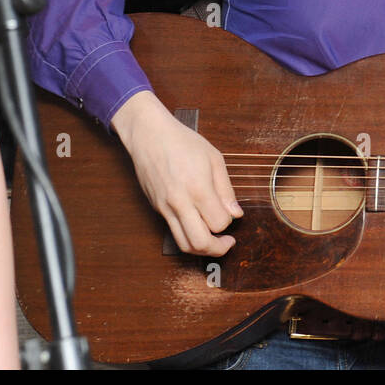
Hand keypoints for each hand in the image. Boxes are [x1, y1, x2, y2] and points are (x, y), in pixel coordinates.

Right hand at [111, 91, 242, 256]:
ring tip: (213, 240)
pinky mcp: (157, 209)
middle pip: (200, 243)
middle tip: (227, 242)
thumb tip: (236, 214)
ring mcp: (165, 207)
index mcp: (198, 188)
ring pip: (184, 244)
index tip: (231, 213)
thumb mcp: (214, 158)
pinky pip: (174, 232)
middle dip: (218, 248)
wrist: (149, 134)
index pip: (219, 223)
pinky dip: (188, 236)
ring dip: (202, 249)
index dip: (229, 222)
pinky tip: (198, 225)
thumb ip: (226, 190)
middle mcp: (179, 202)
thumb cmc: (182, 141)